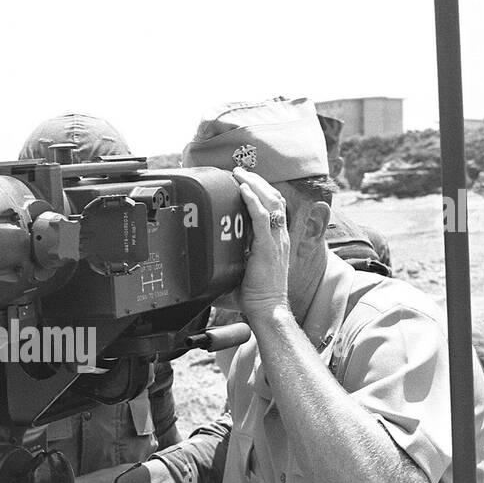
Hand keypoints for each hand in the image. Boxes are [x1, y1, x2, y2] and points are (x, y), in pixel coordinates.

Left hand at [232, 167, 290, 316]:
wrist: (267, 310)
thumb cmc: (255, 297)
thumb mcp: (240, 273)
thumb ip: (227, 264)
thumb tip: (203, 265)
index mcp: (276, 241)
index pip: (273, 208)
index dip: (261, 191)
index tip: (246, 182)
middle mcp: (279, 237)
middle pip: (274, 199)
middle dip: (257, 182)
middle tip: (240, 172)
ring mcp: (276, 241)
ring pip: (270, 202)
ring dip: (254, 185)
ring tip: (240, 175)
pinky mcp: (268, 247)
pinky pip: (262, 218)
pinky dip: (253, 201)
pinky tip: (243, 190)